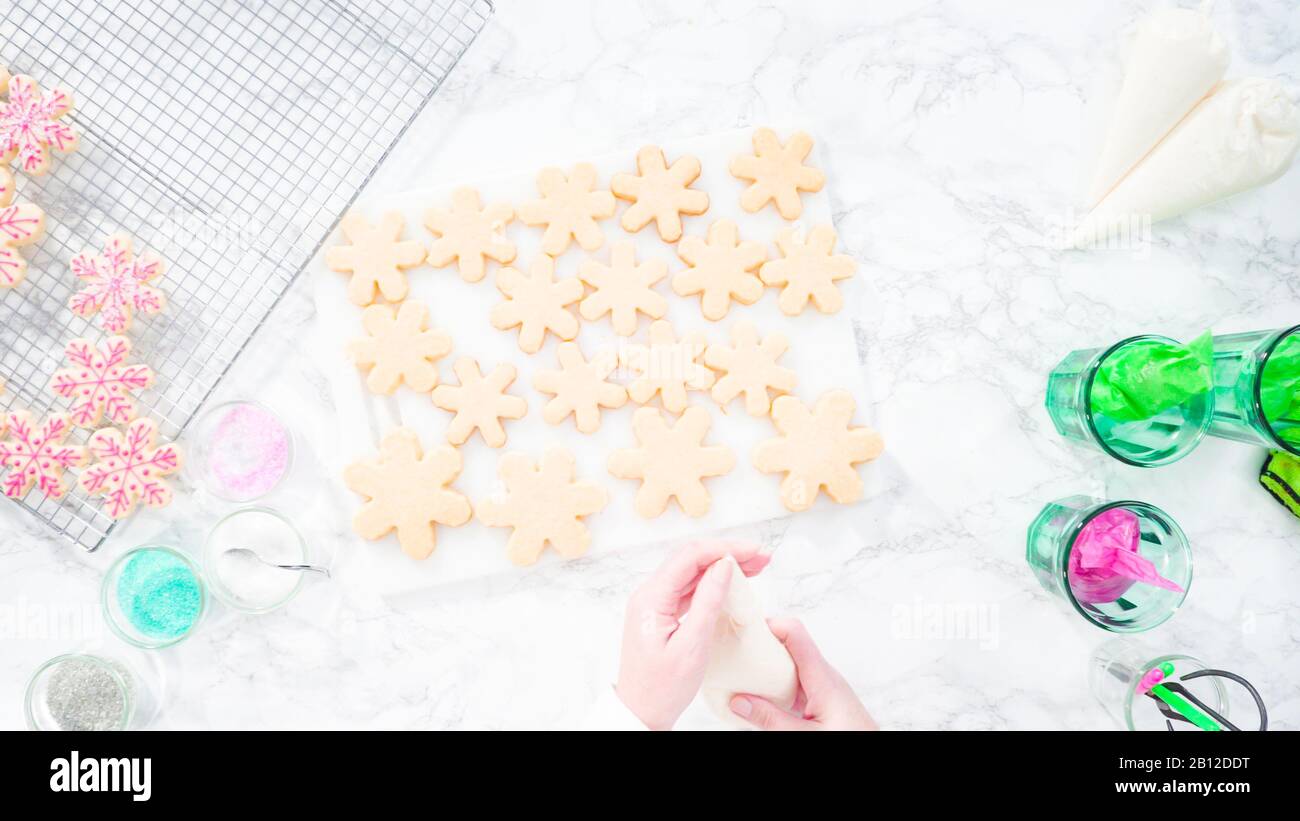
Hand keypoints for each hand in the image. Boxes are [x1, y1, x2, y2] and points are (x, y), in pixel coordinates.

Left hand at [616, 541, 770, 729]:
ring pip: (692, 571)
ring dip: (722, 566)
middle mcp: (649, 594)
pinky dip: (713, 582)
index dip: (724, 549)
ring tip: (755, 567)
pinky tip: (733, 583)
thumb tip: (724, 566)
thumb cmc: (662, 688)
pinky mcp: (662, 612)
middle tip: (761, 558)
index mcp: (651, 599)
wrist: (641, 711)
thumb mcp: (692, 647)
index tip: (754, 551)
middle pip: (691, 559)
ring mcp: (655, 602)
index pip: (690, 557)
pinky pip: (689, 587)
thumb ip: (708, 602)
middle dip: (727, 553)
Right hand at [730, 617, 877, 730]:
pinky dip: (776, 683)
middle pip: (789, 645)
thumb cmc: (851, 740)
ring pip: (791, 663)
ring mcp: (824, 686)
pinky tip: (761, 696)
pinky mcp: (822, 698)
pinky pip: (795, 681)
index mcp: (822, 677)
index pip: (794, 632)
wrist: (875, 754)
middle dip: (761, 646)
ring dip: (767, 666)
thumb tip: (738, 701)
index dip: (768, 624)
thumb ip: (771, 720)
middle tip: (734, 653)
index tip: (743, 630)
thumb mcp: (806, 736)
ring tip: (741, 673)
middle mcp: (824, 675)